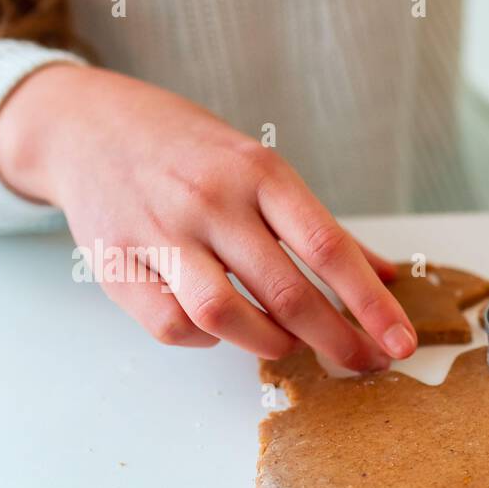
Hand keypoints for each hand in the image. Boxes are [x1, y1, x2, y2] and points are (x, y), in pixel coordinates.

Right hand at [0, 64, 415, 368]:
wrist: (87, 125)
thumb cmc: (191, 152)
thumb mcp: (262, 168)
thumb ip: (323, 227)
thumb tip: (387, 276)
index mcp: (260, 172)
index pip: (329, 248)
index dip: (371, 304)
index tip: (401, 341)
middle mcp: (212, 201)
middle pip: (287, 292)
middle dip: (336, 340)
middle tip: (363, 362)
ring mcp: (161, 232)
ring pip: (226, 315)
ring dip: (270, 344)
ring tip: (289, 344)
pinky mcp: (118, 263)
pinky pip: (172, 325)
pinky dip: (206, 340)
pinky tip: (220, 329)